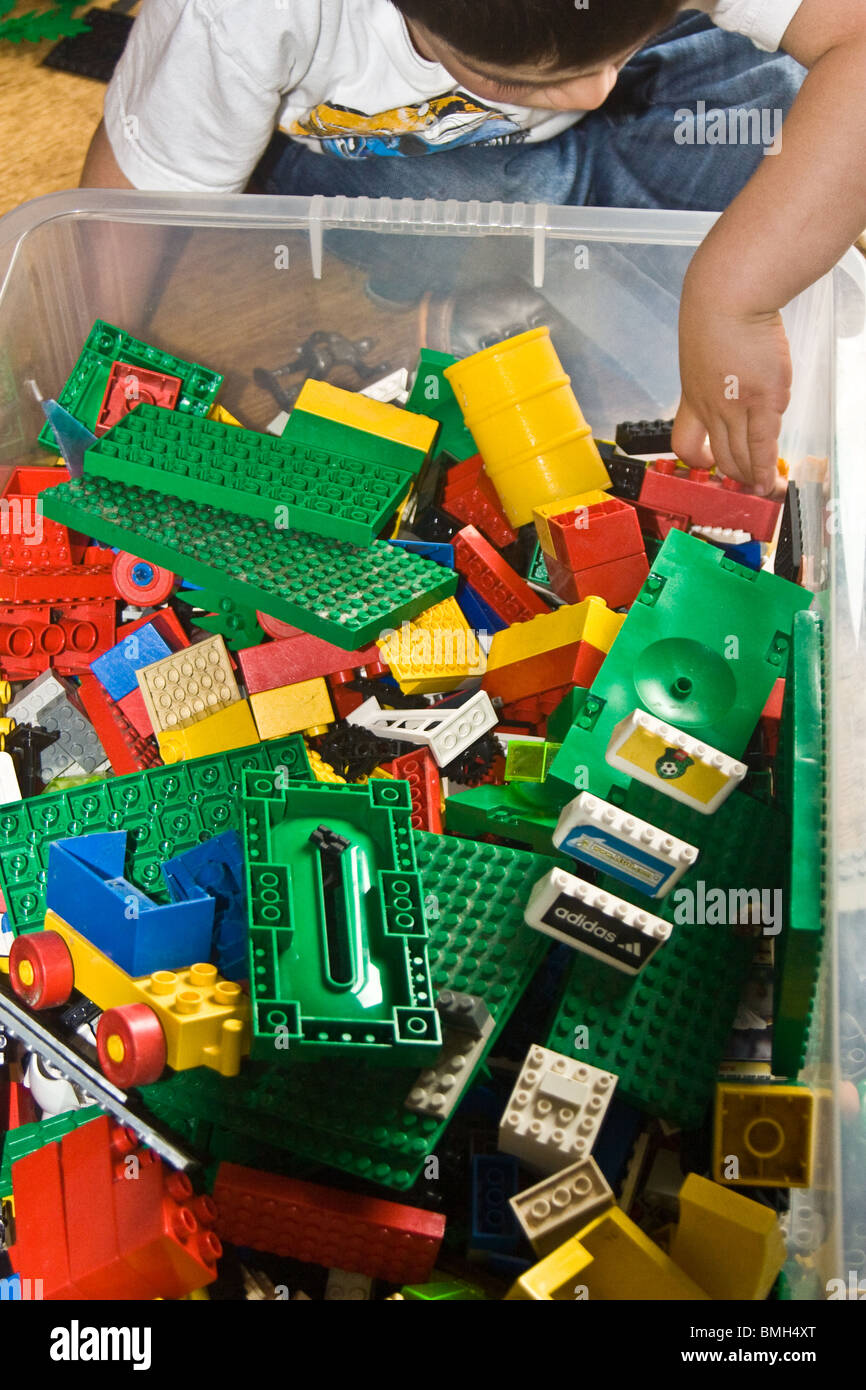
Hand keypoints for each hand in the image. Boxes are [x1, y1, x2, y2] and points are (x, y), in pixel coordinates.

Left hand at [672, 273, 791, 495]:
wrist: (729, 294)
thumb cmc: (718, 311)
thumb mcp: (702, 348)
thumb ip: (714, 370)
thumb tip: (732, 375)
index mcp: (692, 395)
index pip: (685, 442)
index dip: (699, 458)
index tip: (711, 464)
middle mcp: (710, 407)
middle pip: (719, 455)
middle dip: (733, 475)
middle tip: (747, 484)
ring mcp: (736, 406)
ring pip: (741, 456)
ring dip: (752, 476)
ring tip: (763, 487)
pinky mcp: (764, 399)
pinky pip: (763, 445)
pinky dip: (766, 467)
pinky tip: (771, 479)